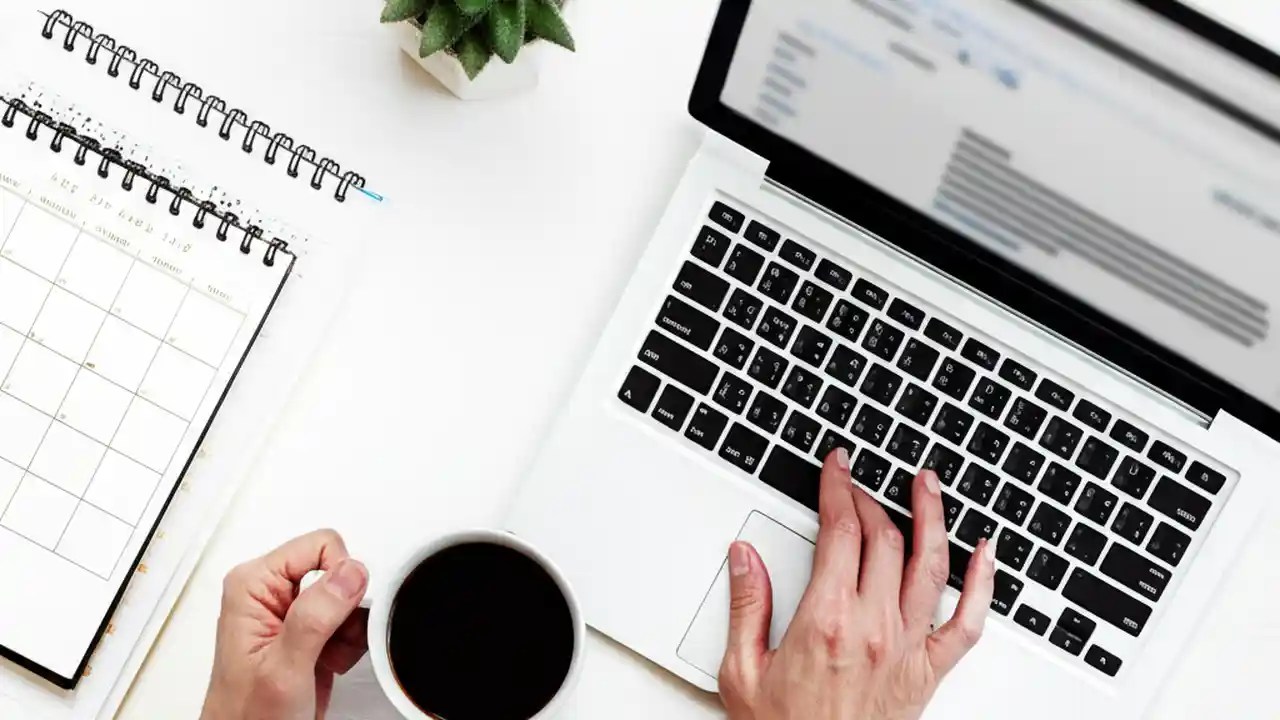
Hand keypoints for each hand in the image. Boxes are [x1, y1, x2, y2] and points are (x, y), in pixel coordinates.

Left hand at [200, 529, 369, 719]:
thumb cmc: (248, 718)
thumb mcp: (283, 669)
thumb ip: (316, 617)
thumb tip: (350, 571)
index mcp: (253, 584)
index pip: (320, 545)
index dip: (341, 578)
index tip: (336, 617)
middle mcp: (270, 592)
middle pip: (338, 570)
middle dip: (347, 610)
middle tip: (329, 644)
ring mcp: (291, 612)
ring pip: (348, 596)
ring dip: (349, 631)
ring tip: (326, 659)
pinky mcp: (308, 632)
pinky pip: (348, 620)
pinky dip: (349, 644)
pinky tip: (328, 664)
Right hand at [719, 449, 995, 719]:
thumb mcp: (741, 670)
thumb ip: (745, 606)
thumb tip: (744, 557)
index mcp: (825, 619)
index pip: (840, 530)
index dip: (839, 488)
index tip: (837, 468)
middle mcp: (873, 627)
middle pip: (884, 538)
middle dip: (870, 498)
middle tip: (858, 482)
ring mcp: (906, 647)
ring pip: (931, 565)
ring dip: (932, 516)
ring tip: (927, 485)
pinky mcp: (927, 671)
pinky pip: (968, 622)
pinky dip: (982, 583)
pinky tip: (986, 554)